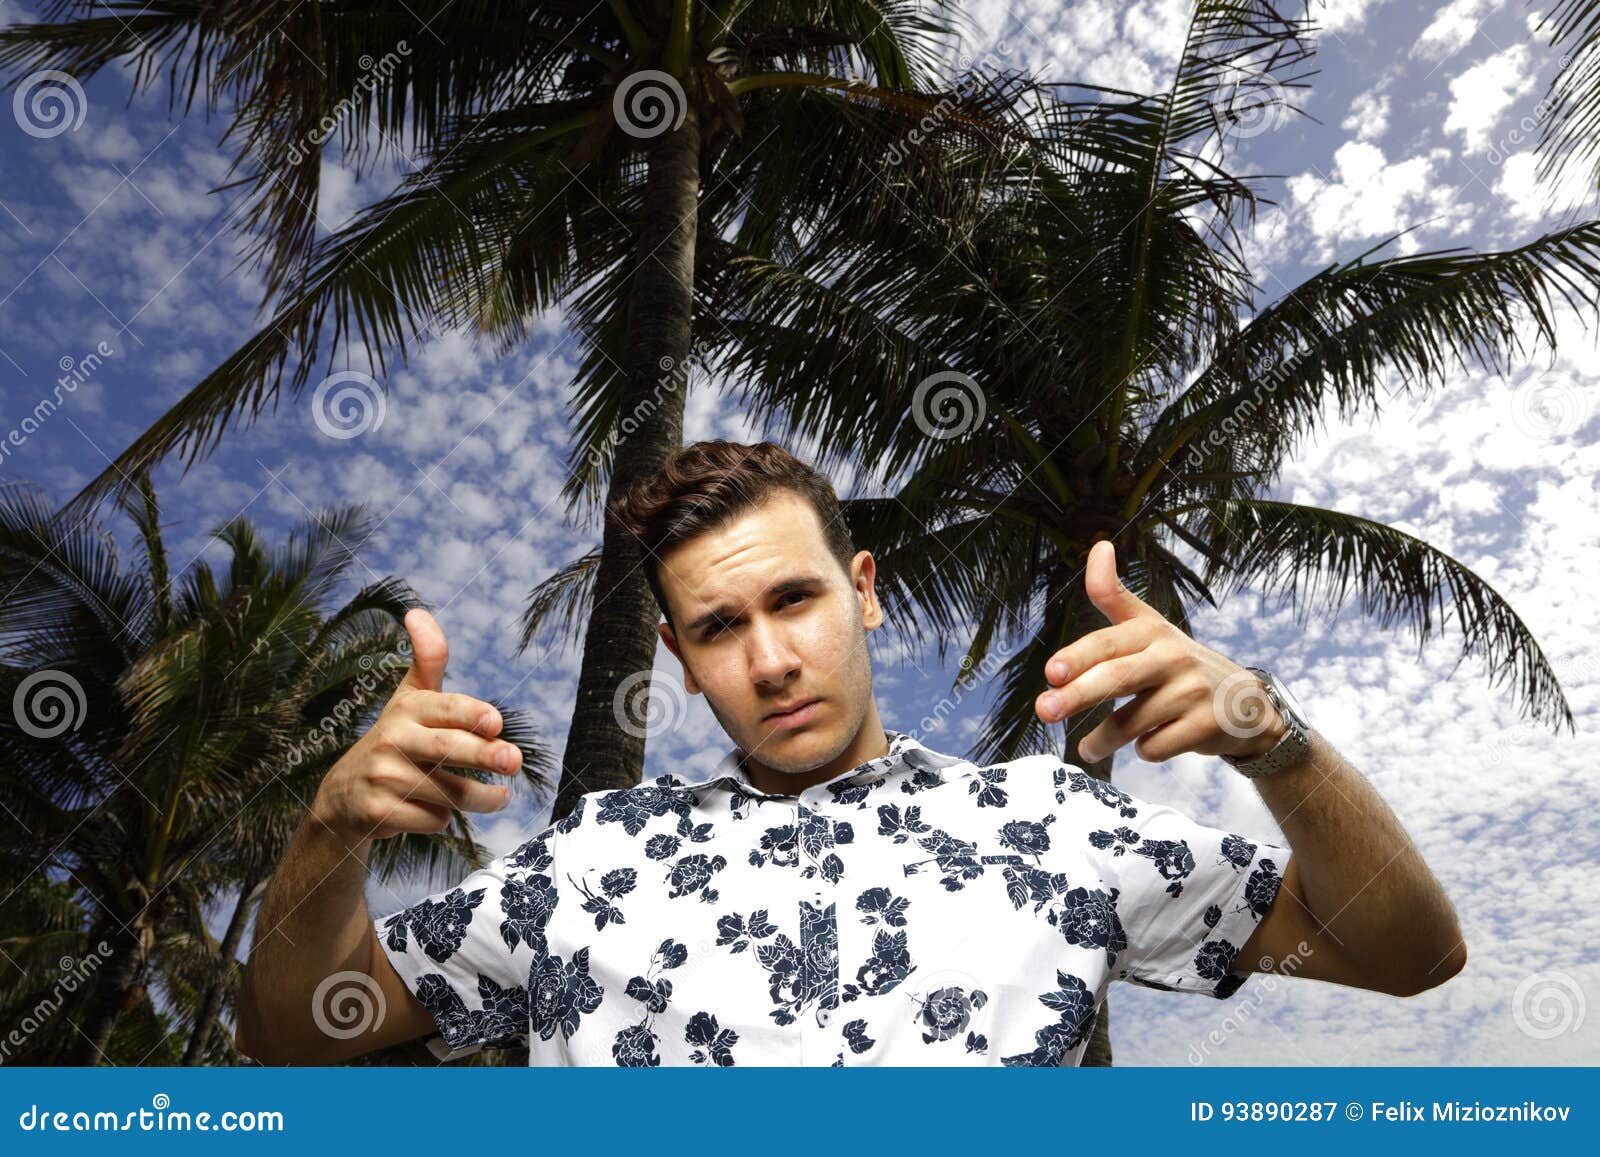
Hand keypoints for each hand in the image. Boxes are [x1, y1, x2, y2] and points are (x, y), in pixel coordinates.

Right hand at [309, 608, 522, 843]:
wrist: (344, 797)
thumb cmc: (395, 741)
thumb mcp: (409, 699)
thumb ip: (427, 661)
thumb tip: (417, 612)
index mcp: (407, 709)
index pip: (445, 707)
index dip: (472, 714)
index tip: (497, 723)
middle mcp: (392, 739)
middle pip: (448, 749)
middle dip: (485, 755)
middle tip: (513, 761)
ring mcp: (382, 777)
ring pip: (448, 791)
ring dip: (481, 798)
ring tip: (499, 797)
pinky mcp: (377, 813)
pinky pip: (431, 819)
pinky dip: (443, 819)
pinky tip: (437, 812)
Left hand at [1034, 541, 1285, 763]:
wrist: (1243, 701)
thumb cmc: (1176, 663)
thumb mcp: (1148, 627)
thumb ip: (1113, 595)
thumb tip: (1099, 546)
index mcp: (1151, 631)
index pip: (1108, 642)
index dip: (1079, 656)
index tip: (1051, 672)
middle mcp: (1172, 655)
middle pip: (1116, 679)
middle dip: (1076, 697)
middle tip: (1044, 711)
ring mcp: (1192, 690)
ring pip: (1131, 721)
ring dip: (1102, 739)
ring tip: (1087, 748)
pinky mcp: (1205, 724)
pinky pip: (1155, 746)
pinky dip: (1145, 749)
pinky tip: (1150, 741)